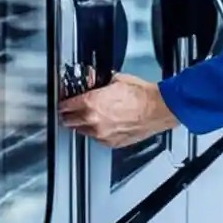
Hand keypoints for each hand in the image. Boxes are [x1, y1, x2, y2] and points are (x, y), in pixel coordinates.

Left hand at [58, 73, 178, 147]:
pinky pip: (97, 139)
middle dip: (69, 115)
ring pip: (82, 132)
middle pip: (69, 121)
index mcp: (91, 103)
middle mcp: (93, 121)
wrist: (158, 108)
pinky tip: (104, 123)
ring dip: (82, 124)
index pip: (65, 106)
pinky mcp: (112, 143)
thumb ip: (99, 82)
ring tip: (89, 116)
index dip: (63, 102)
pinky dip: (96, 132)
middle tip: (71, 110)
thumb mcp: (116, 79)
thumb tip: (93, 80)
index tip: (64, 101)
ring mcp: (102, 134)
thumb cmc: (142, 95)